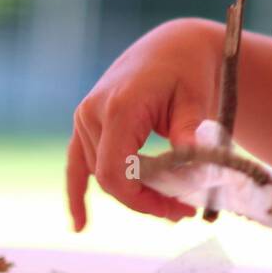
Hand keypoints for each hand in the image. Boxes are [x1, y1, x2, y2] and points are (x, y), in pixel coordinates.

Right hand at [67, 18, 219, 230]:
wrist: (173, 47)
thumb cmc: (188, 70)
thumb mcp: (195, 99)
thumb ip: (189, 132)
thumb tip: (194, 165)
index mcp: (120, 108)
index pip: (116, 172)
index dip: (143, 200)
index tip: (178, 210)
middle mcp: (93, 114)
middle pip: (111, 178)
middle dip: (147, 200)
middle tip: (184, 211)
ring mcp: (85, 118)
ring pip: (103, 174)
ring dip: (134, 195)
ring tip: (173, 205)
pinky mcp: (86, 123)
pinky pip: (76, 164)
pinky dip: (77, 193)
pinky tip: (79, 225)